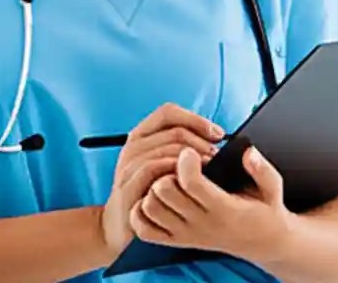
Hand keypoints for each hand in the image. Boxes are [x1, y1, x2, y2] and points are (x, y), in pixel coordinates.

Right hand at [98, 103, 223, 260]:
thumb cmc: (150, 192)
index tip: (218, 135)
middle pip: (174, 131)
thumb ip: (180, 146)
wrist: (119, 224)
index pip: (168, 112)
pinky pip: (153, 169)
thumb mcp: (162, 164)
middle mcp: (132, 147)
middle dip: (201, 143)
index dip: (196, 120)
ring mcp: (128, 167)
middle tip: (216, 157)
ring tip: (209, 170)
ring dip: (193, 158)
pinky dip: (175, 171)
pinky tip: (188, 181)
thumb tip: (215, 137)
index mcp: (140, 136)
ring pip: (167, 149)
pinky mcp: (128, 188)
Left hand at [130, 144, 293, 261]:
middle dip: (168, 168)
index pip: (191, 183)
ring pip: (151, 207)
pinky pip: (145, 228)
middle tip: (179, 162)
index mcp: (224, 209)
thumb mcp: (273, 189)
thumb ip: (263, 170)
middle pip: (164, 191)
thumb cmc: (264, 210)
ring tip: (169, 177)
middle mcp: (201, 224)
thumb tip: (248, 152)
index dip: (187, 160)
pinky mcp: (176, 241)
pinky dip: (143, 210)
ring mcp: (186, 234)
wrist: (262, 242)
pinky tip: (158, 196)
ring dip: (154, 187)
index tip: (192, 150)